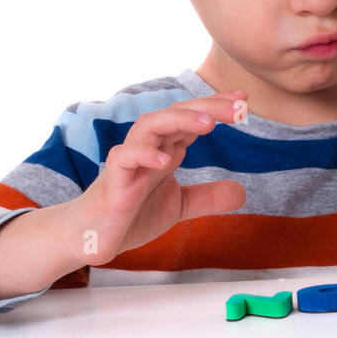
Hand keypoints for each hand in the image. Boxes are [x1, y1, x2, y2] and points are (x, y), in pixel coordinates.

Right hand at [59, 90, 249, 266]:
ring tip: (209, 124)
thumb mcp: (178, 206)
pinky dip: (145, 154)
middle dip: (208, 106)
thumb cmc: (131, 214)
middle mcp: (149, 147)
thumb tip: (242, 192)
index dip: (216, 105)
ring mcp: (129, 160)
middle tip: (240, 108)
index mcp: (165, 148)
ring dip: (180, 120)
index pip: (192, 117)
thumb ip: (207, 197)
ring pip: (150, 125)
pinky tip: (167, 160)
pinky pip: (125, 157)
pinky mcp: (113, 179)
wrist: (92, 238)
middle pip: (177, 113)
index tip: (244, 99)